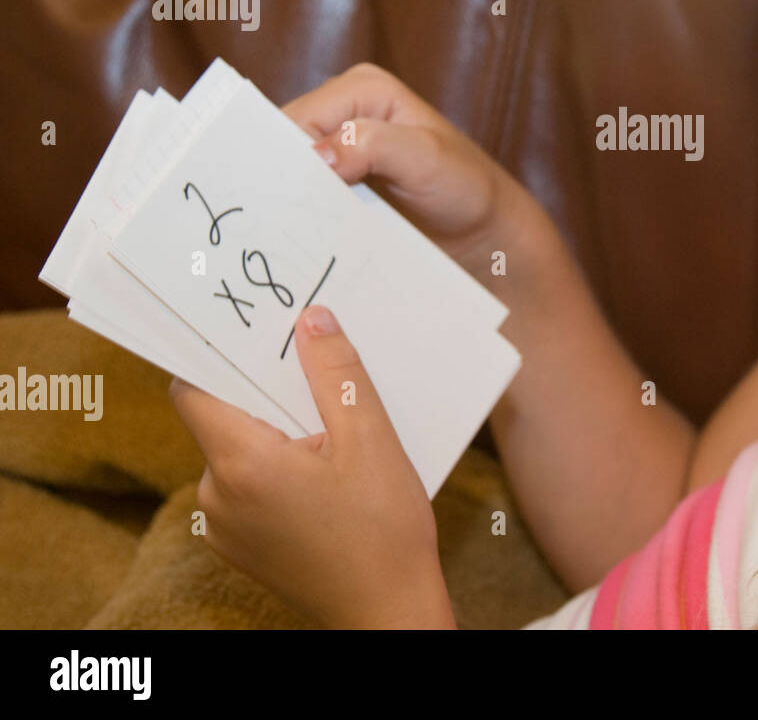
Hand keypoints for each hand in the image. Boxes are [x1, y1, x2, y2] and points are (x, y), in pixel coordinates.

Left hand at [169, 305, 456, 628]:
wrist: (389, 614)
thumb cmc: (384, 532)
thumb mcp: (371, 439)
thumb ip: (336, 373)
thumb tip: (311, 319)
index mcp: (240, 463)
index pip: (193, 389)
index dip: (217, 356)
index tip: (252, 334)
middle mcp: (216, 496)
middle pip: (223, 417)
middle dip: (268, 395)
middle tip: (320, 382)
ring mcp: (223, 526)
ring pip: (237, 452)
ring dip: (277, 434)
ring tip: (335, 439)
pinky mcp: (239, 545)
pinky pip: (246, 486)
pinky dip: (277, 470)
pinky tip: (326, 476)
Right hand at [281, 62, 540, 282]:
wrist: (482, 228)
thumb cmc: (465, 186)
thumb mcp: (426, 160)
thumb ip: (375, 146)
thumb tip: (319, 154)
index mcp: (362, 88)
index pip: (299, 118)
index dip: (288, 157)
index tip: (286, 198)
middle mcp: (344, 111)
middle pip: (287, 143)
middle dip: (284, 179)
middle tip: (280, 221)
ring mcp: (340, 148)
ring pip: (291, 171)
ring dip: (291, 199)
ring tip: (289, 232)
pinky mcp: (340, 181)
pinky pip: (305, 193)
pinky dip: (303, 212)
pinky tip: (303, 235)